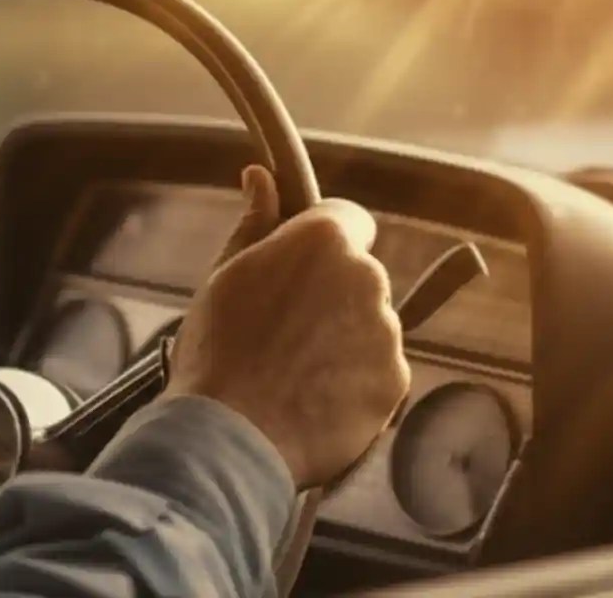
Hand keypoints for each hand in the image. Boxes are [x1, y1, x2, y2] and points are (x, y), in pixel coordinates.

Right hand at [164, 166, 409, 488]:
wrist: (227, 437)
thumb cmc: (216, 351)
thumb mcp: (224, 275)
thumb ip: (255, 223)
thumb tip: (261, 176)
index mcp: (323, 240)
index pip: (346, 218)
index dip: (320, 244)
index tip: (294, 270)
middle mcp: (367, 277)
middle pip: (359, 275)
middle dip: (331, 296)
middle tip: (282, 331)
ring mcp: (387, 332)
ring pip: (370, 325)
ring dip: (343, 341)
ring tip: (292, 373)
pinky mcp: (396, 383)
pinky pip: (378, 371)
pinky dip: (353, 383)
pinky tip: (310, 401)